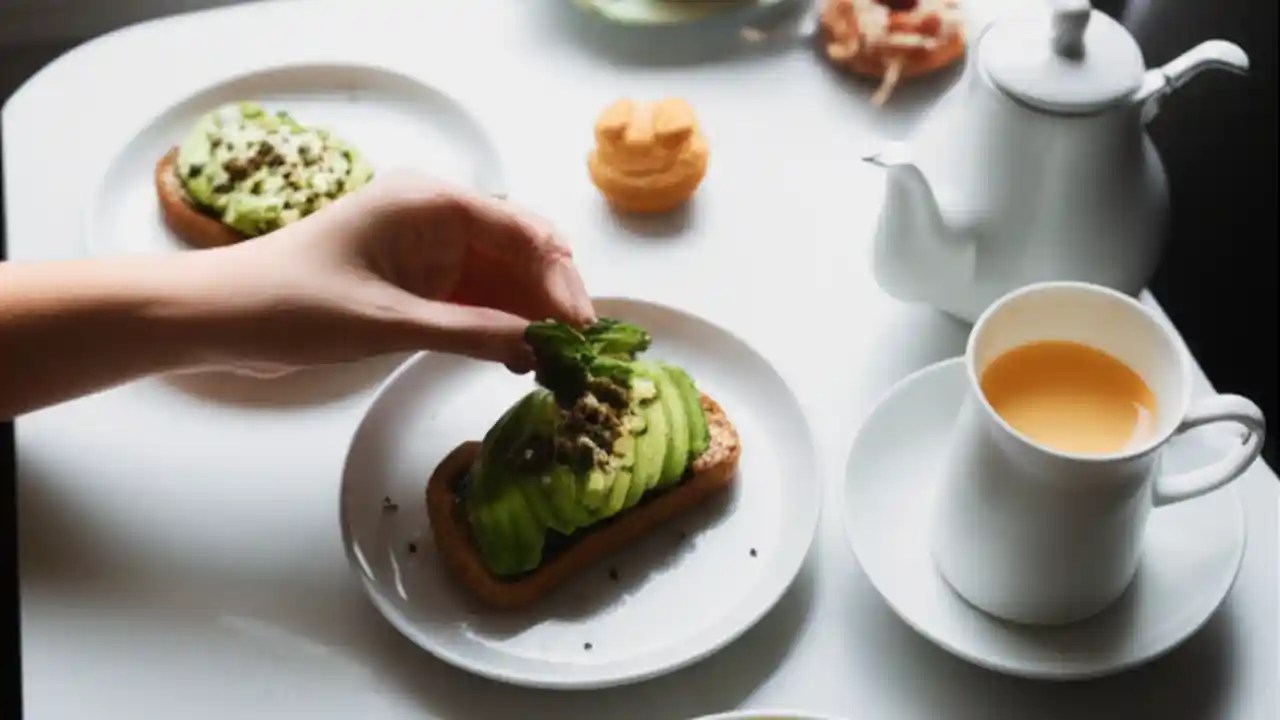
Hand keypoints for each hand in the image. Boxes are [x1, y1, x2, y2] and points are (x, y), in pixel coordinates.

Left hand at [189, 170, 595, 374]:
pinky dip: (498, 328)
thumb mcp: (387, 321)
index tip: (583, 329)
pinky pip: (473, 300)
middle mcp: (435, 217)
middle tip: (577, 354)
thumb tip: (537, 348)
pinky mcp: (414, 282)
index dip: (560, 279)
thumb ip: (468, 332)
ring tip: (555, 365)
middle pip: (519, 253)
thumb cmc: (291, 302)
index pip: (521, 231)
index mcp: (429, 201)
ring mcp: (425, 251)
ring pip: (501, 279)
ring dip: (528, 318)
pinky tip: (518, 359)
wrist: (220, 316)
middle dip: (551, 300)